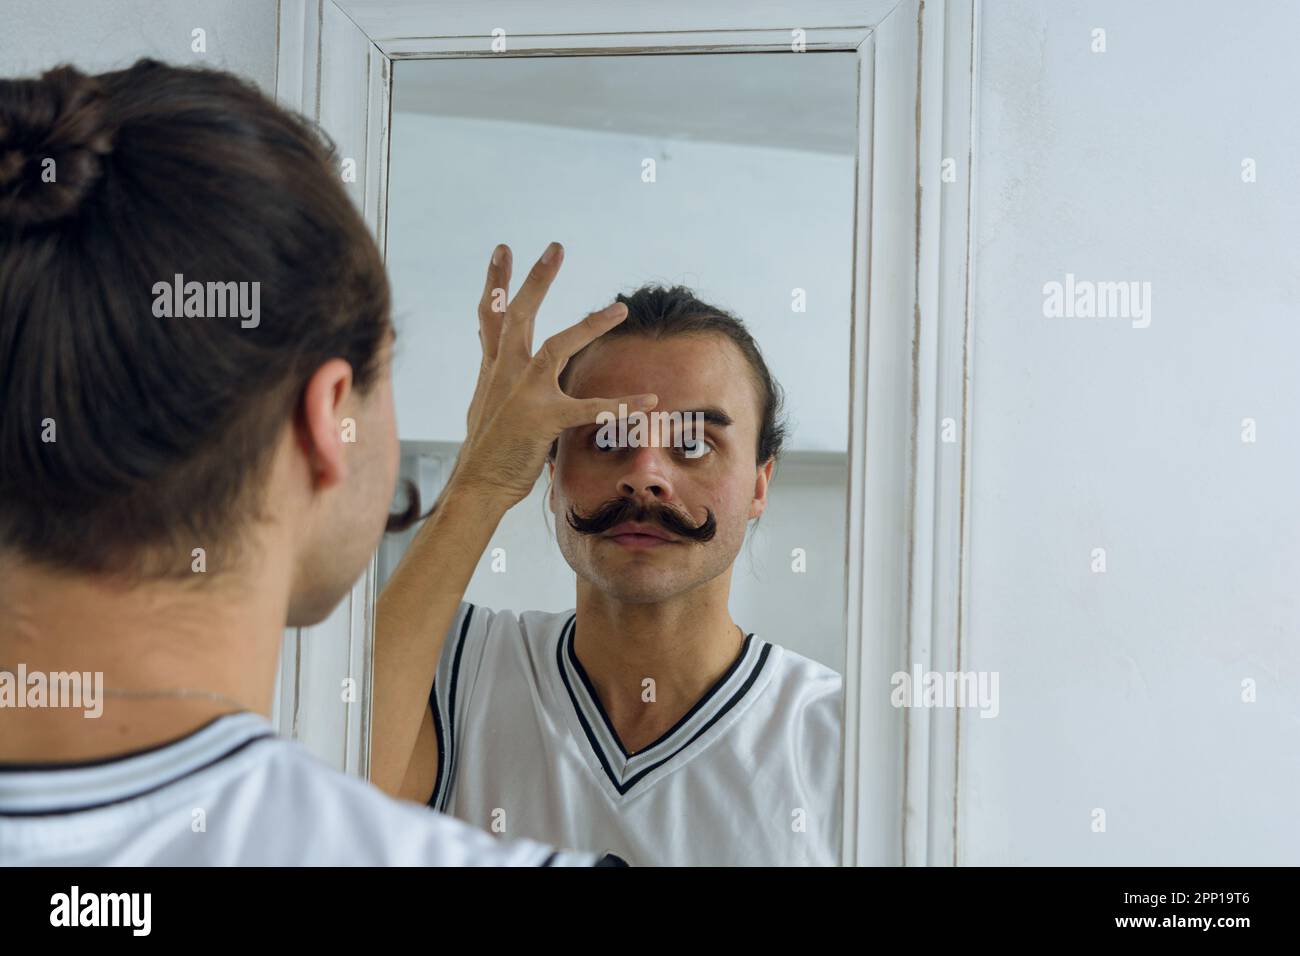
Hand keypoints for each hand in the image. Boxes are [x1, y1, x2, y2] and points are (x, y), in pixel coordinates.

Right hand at [452, 241, 656, 506]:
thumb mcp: (484, 408)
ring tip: (620, 308)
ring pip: (558, 346)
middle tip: (555, 247)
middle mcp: (504, 373)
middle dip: (536, 279)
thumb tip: (494, 367)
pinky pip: (590, 409)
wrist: (476, 486)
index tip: (503, 252)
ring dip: (592, 325)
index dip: (498, 284)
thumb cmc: (486, 454)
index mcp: (493, 370)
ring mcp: (522, 393)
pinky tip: (648, 400)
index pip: (492, 317)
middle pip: (519, 314)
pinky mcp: (542, 418)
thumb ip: (495, 383)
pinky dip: (621, 405)